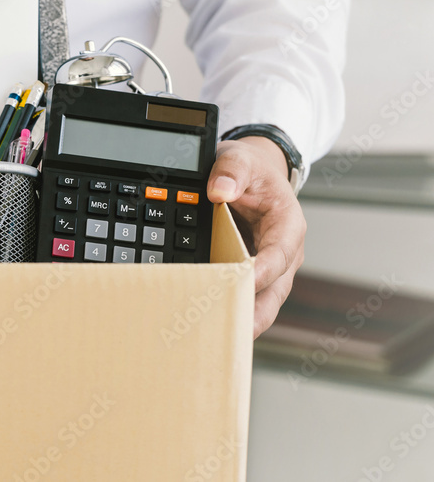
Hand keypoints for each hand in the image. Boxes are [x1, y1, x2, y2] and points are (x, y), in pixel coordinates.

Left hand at [207, 136, 305, 337]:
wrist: (251, 175)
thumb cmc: (250, 170)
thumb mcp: (240, 158)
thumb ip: (231, 171)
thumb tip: (218, 190)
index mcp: (287, 226)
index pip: (279, 254)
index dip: (263, 271)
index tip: (243, 282)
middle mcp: (283, 254)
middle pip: (274, 291)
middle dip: (254, 312)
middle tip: (231, 331)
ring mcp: (268, 269)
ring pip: (260, 303)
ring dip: (240, 319)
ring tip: (215, 336)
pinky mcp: (251, 276)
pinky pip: (244, 298)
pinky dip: (229, 310)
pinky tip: (207, 324)